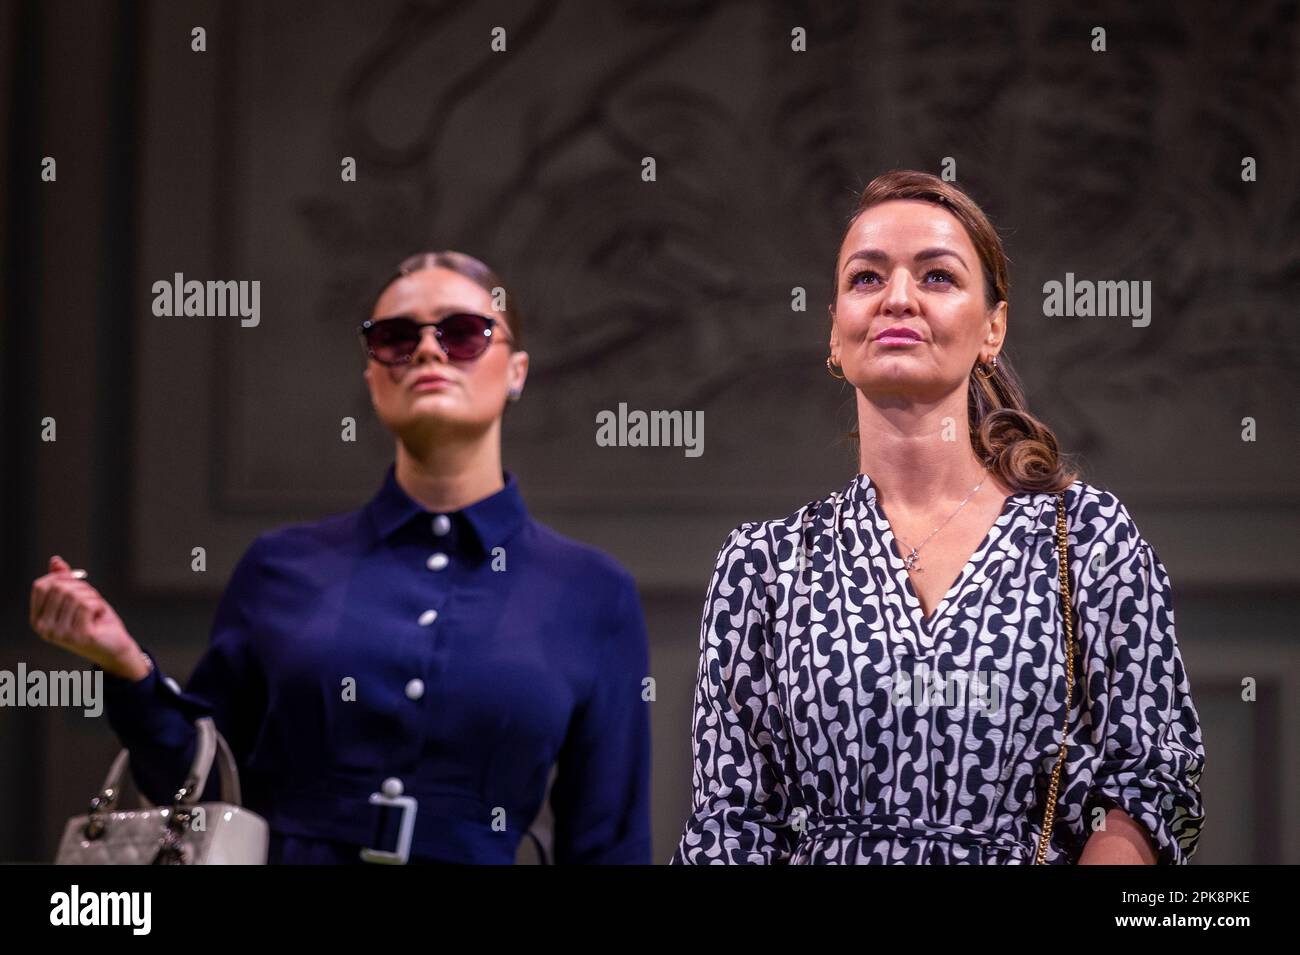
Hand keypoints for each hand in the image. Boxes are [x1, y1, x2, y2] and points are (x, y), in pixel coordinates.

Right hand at [30, 556, 152, 680]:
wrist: (114, 647)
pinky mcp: (77, 636)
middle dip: (81, 587)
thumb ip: (64, 580)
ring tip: (96, 611)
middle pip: (59, 588)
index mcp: (37, 619)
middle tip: (92, 600)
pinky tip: (99, 617)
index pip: (41, 585)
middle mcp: (43, 628)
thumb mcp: (78, 598)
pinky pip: (88, 605)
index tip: (78, 581)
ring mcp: (59, 634)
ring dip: (92, 598)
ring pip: (75, 595)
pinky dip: (99, 606)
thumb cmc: (95, 620)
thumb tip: (55, 560)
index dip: (61, 577)